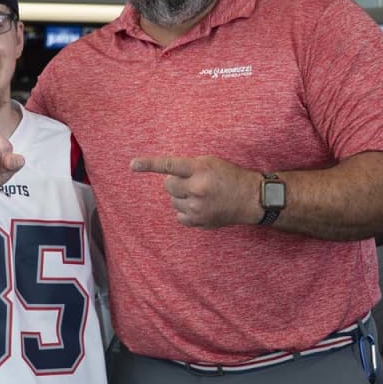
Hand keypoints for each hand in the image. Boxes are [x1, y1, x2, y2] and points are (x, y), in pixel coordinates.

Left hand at [131, 155, 262, 228]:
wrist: (250, 198)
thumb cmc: (229, 176)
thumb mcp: (210, 162)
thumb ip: (188, 167)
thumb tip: (166, 176)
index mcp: (200, 170)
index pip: (169, 165)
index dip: (149, 164)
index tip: (133, 165)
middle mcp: (197, 189)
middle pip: (168, 186)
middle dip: (175, 182)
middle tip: (190, 182)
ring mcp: (197, 208)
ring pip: (173, 201)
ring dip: (182, 197)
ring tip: (200, 194)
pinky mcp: (199, 222)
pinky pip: (179, 216)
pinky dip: (186, 211)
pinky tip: (200, 206)